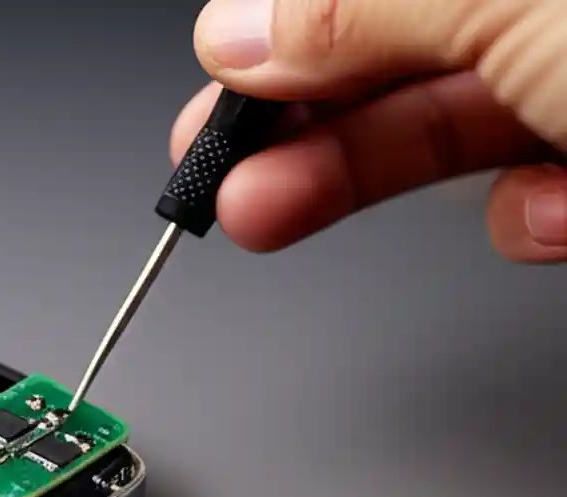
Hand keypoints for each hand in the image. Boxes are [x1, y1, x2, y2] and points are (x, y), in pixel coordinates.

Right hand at [172, 0, 566, 262]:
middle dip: (306, 133)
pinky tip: (552, 216)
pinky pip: (535, 193)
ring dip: (379, 181)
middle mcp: (546, 11)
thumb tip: (238, 33)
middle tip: (235, 189)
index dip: (279, 40)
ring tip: (296, 213)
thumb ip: (364, 10)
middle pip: (393, 68)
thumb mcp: (515, 2)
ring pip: (452, 136)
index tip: (218, 107)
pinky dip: (527, 220)